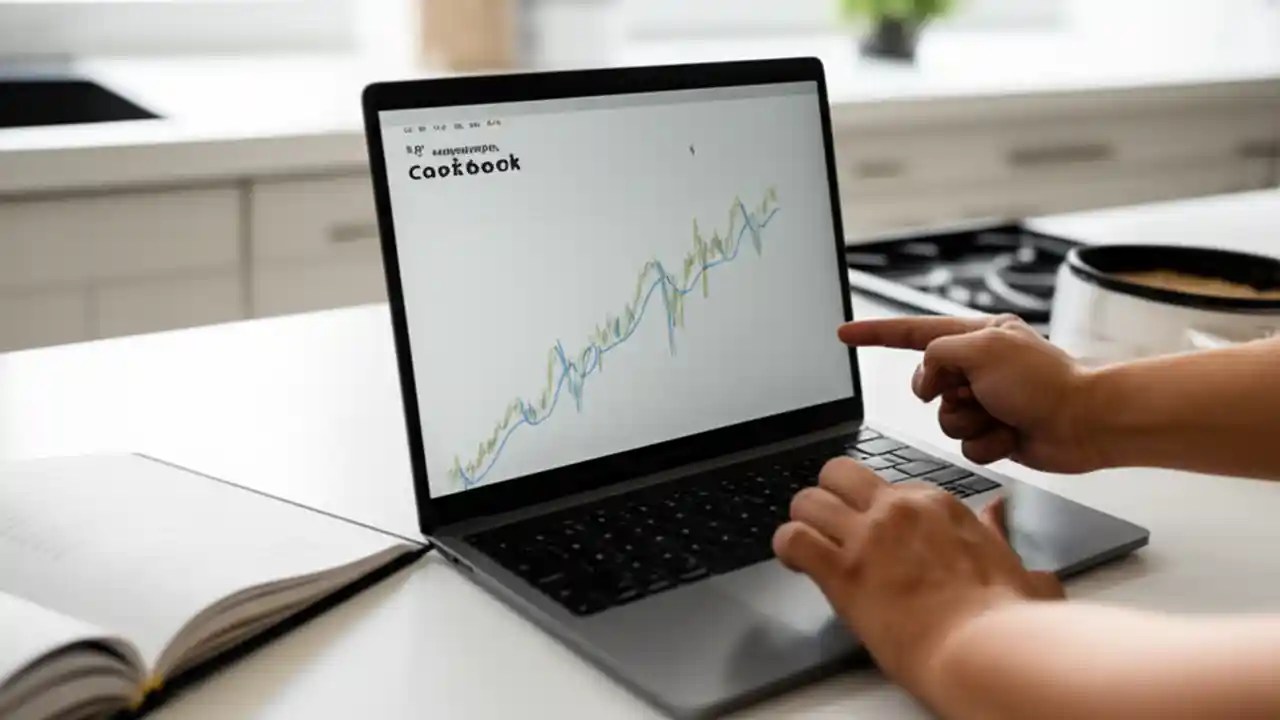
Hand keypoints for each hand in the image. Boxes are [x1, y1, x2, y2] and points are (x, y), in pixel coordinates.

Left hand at [773, 458, 1062, 702]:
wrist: (986, 649)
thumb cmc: (1005, 618)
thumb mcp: (1012, 562)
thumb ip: (998, 532)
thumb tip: (999, 511)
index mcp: (936, 505)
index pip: (886, 484)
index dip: (872, 507)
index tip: (871, 528)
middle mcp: (897, 510)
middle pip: (838, 473)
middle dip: (827, 494)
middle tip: (828, 523)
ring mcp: (867, 537)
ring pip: (808, 500)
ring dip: (802, 520)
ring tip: (805, 542)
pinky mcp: (842, 572)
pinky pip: (794, 539)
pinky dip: (786, 548)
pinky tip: (794, 561)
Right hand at [840, 314, 1102, 472]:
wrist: (1086, 423)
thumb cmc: (1043, 381)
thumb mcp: (982, 349)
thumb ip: (937, 354)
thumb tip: (928, 380)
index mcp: (976, 337)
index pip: (912, 333)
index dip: (875, 334)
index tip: (844, 334)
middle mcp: (979, 367)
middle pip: (927, 386)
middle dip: (948, 395)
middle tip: (979, 392)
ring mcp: (987, 401)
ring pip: (944, 420)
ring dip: (971, 422)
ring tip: (1004, 416)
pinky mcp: (995, 432)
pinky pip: (966, 445)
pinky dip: (988, 443)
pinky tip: (1014, 435)